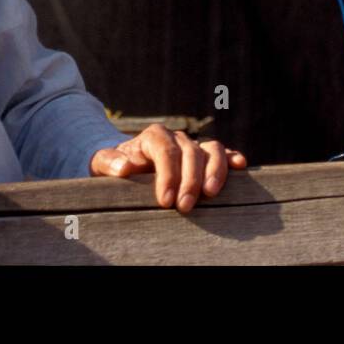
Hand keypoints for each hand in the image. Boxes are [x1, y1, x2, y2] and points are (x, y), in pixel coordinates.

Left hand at [89, 124, 246, 212]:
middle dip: (190, 180)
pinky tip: (240, 166)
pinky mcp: (205, 157)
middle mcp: (177, 138)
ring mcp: (193, 146)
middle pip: (191, 152)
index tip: (165, 200)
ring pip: (211, 149)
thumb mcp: (103, 163)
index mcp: (154, 136)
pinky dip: (231, 158)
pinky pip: (222, 153)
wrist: (127, 164)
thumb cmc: (115, 166)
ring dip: (215, 170)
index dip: (168, 174)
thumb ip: (109, 162)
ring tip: (212, 193)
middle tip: (185, 207)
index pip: (165, 150)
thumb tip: (124, 167)